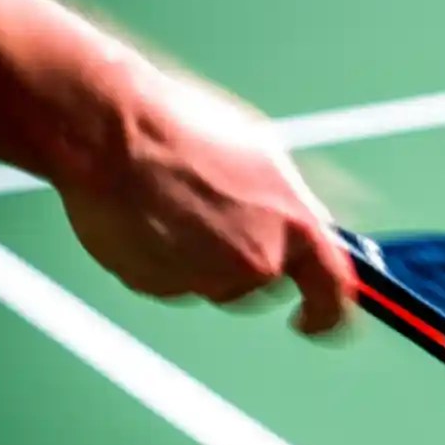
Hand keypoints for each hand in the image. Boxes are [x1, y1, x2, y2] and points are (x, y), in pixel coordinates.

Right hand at [54, 61, 357, 336]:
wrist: (110, 133)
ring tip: (180, 201)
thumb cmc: (187, 128)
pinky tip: (151, 213)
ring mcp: (206, 278)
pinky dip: (168, 257)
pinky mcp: (159, 286)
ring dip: (207, 255)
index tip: (317, 317)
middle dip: (251, 257)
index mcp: (294, 226)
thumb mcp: (263, 156)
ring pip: (218, 281)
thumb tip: (300, 228)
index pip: (333, 290)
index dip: (329, 311)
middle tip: (221, 211)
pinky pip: (174, 278)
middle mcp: (257, 260)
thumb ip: (288, 205)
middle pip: (266, 280)